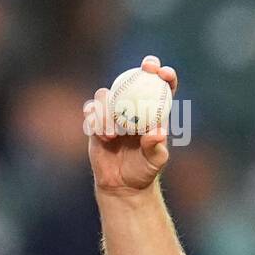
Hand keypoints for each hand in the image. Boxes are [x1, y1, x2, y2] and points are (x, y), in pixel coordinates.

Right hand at [85, 55, 178, 192]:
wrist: (122, 184)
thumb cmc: (144, 170)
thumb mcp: (155, 161)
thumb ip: (156, 147)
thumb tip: (158, 132)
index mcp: (152, 114)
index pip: (161, 89)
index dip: (163, 75)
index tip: (162, 72)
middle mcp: (131, 109)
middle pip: (134, 80)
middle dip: (140, 70)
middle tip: (145, 70)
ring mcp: (111, 114)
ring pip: (105, 95)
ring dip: (108, 109)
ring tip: (114, 134)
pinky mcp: (94, 123)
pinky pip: (90, 111)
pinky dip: (95, 120)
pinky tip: (103, 137)